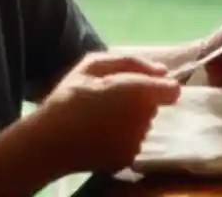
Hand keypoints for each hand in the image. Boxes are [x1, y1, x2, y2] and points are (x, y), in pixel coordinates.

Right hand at [36, 53, 180, 174]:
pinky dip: (122, 138)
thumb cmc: (70, 97)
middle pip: (153, 107)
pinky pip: (133, 142)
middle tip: (108, 101)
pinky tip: (101, 135)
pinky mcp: (129, 158)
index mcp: (139, 92)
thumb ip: (132, 63)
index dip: (157, 86)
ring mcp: (138, 140)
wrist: (50, 141)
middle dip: (138, 102)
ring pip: (144, 125)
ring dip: (130, 120)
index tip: (139, 86)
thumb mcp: (94, 65)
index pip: (171, 90)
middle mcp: (145, 118)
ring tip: (101, 118)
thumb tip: (162, 71)